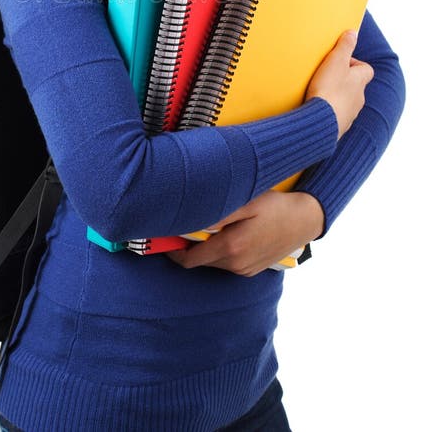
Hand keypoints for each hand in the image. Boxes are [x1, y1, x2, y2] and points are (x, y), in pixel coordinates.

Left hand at [167, 190, 324, 275]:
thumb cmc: (276, 206)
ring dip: (206, 246)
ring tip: (208, 223)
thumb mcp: (247, 202)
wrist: (306, 218)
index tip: (164, 234)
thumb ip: (218, 213)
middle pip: (199, 260)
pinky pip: (228, 261)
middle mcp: (236, 265)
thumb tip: (192, 222)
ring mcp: (246, 269)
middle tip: (184, 223)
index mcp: (231, 249)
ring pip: (213, 260)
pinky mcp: (253, 268)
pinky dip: (221, 249)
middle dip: (189, 245)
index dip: (173, 249)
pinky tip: (228, 231)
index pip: (189, 260)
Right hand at [306, 30, 373, 138]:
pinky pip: (336, 115)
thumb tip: (353, 33)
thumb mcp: (336, 61)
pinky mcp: (338, 126)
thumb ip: (345, 46)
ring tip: (318, 92)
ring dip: (336, 96)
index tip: (339, 61)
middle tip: (326, 76)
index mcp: (360, 81)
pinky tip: (316, 108)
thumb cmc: (329, 89)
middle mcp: (359, 98)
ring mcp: (350, 113)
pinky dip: (329, 111)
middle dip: (343, 80)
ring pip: (346, 101)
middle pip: (355, 86)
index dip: (354, 63)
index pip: (366, 69)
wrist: (321, 121)